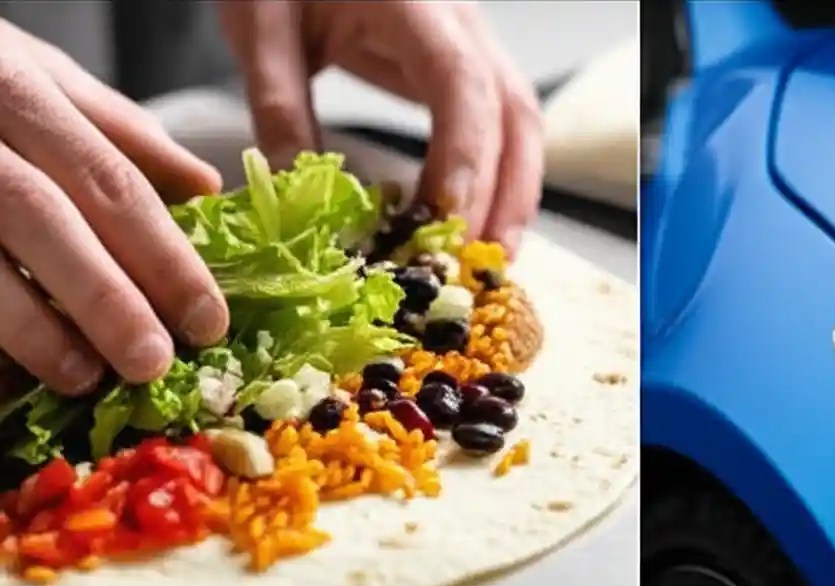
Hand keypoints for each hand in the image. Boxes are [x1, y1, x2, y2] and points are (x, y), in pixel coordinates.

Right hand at [0, 21, 227, 394]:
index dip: (164, 257)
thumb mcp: (36, 77)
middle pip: (44, 217)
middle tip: (153, 362)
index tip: (207, 321)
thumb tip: (202, 187)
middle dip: (106, 299)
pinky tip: (12, 374)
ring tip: (85, 376)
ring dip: (36, 329)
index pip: (108, 180)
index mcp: (15, 86)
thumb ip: (115, 130)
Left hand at [219, 0, 544, 256]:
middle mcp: (462, 25)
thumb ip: (279, 104)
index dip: (462, 156)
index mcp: (414, 7)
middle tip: (475, 260)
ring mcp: (473, 44)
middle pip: (512, 113)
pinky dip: (501, 177)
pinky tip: (479, 219)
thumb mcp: (261, 27)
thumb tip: (299, 192)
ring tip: (488, 256)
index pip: (461, 84)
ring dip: (514, 194)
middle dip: (504, 193)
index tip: (441, 219)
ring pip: (521, 123)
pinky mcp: (467, 64)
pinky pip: (503, 125)